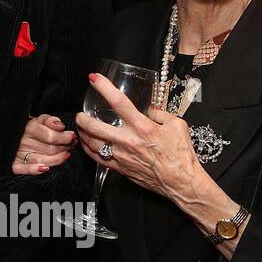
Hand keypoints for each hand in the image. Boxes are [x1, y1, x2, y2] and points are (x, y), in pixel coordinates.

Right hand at [12, 113, 76, 174]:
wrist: (15, 135)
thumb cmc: (31, 128)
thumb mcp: (40, 119)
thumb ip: (50, 120)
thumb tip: (60, 125)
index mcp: (29, 128)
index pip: (50, 136)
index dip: (64, 138)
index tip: (72, 136)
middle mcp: (24, 141)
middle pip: (48, 149)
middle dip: (64, 147)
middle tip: (72, 145)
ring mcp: (19, 153)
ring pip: (40, 160)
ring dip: (56, 159)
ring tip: (66, 155)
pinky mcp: (15, 164)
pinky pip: (22, 169)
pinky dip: (33, 170)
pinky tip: (44, 168)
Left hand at [74, 73, 202, 201]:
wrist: (181, 181)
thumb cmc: (181, 155)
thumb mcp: (177, 125)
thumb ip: (160, 113)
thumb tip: (149, 108)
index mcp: (143, 127)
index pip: (119, 102)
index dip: (104, 88)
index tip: (95, 79)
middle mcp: (129, 141)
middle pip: (95, 126)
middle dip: (83, 118)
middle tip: (80, 113)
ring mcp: (122, 156)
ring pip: (92, 143)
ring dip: (83, 133)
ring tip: (81, 127)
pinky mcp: (120, 169)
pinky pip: (97, 158)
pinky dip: (88, 149)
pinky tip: (87, 143)